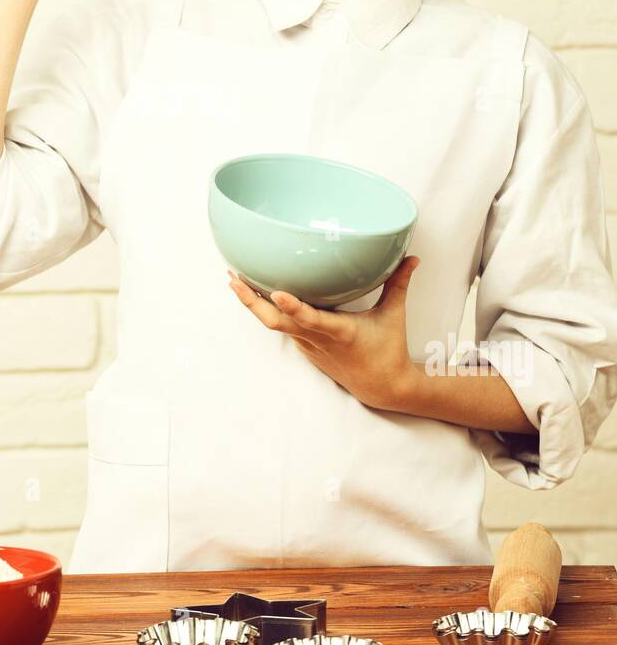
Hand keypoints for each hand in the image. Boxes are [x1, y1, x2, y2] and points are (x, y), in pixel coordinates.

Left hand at [227, 255, 420, 412]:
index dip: (293, 307)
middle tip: (233, 278)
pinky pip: (280, 326)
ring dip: (252, 303)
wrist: (382, 387)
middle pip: (276, 322)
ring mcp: (307, 344)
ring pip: (273, 323)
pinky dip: (266, 310)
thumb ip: (399, 283)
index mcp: (339, 331)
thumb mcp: (393, 315)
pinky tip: (255, 292)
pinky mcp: (304, 346)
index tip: (277, 292)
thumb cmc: (387, 349)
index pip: (311, 319)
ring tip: (234, 279)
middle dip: (252, 301)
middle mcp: (317, 339)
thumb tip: (412, 257)